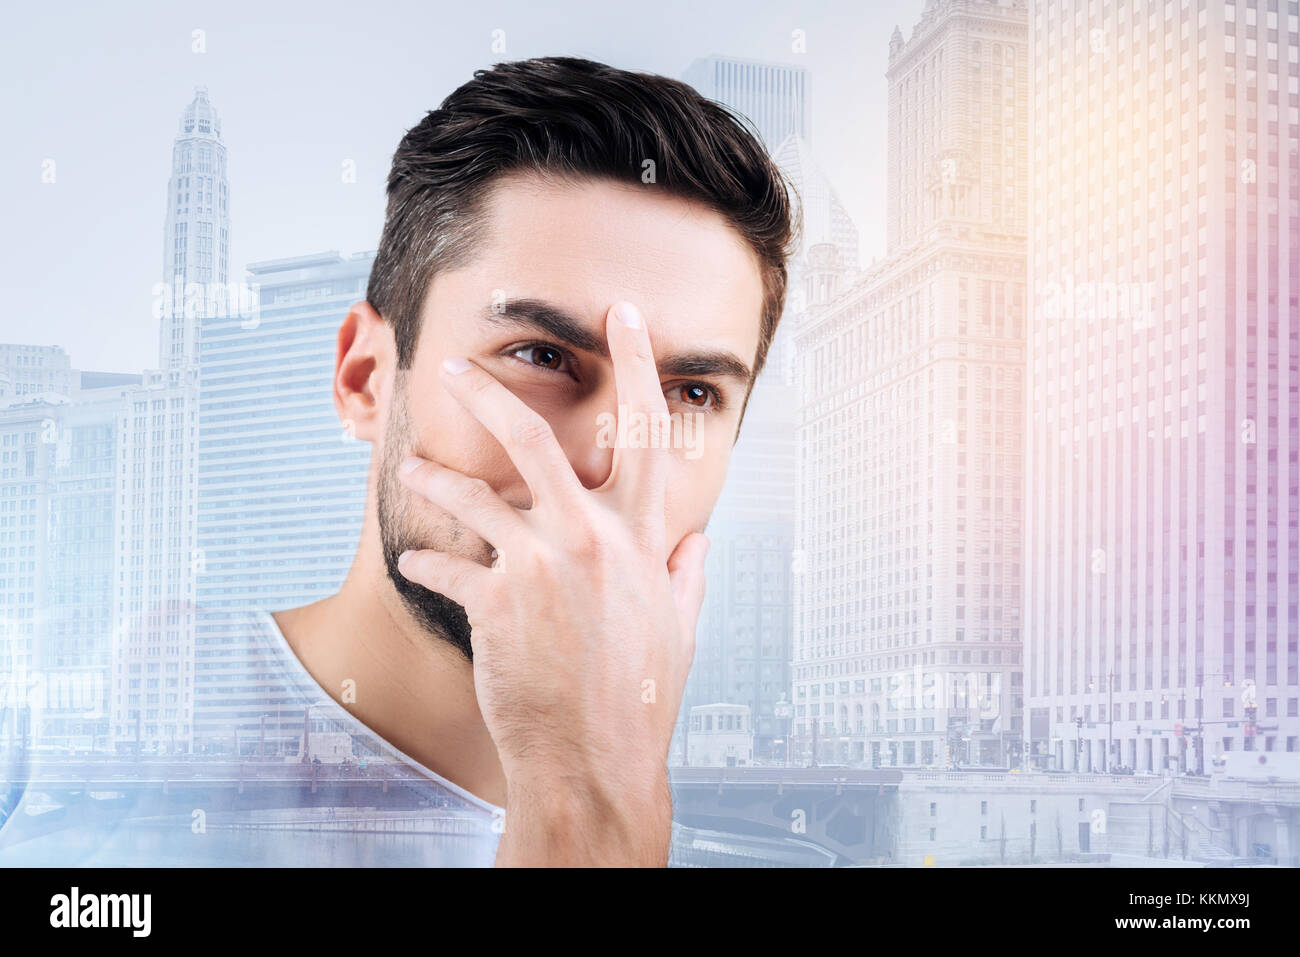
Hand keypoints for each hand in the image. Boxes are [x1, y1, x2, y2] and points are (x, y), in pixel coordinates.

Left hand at [395, 300, 709, 865]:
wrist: (593, 760)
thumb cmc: (639, 698)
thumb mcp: (680, 630)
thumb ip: (686, 577)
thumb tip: (697, 544)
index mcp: (644, 538)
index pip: (646, 433)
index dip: (635, 365)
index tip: (620, 316)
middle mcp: (592, 540)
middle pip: (536, 439)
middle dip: (489, 395)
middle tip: (457, 369)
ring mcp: (540, 566)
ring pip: (474, 494)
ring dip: (437, 476)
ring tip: (414, 465)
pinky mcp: (496, 601)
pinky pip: (448, 563)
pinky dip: (430, 559)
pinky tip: (418, 560)